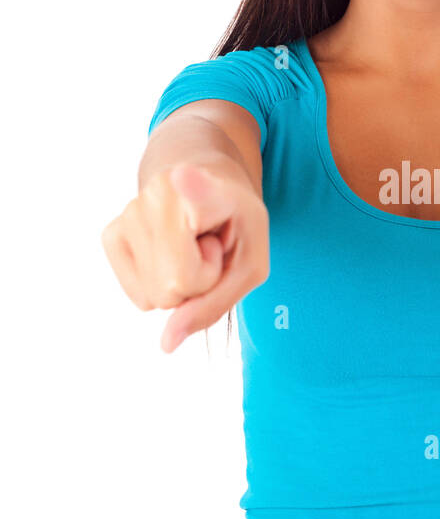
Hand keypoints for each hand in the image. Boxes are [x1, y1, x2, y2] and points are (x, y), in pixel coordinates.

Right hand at [101, 163, 269, 352]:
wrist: (206, 179)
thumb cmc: (236, 222)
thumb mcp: (251, 263)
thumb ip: (215, 303)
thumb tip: (166, 343)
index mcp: (203, 187)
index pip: (194, 193)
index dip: (189, 188)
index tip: (181, 175)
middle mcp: (156, 194)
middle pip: (175, 290)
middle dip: (200, 283)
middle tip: (210, 247)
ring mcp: (127, 214)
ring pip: (155, 298)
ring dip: (181, 283)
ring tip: (192, 245)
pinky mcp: (110, 234)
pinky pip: (140, 297)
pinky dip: (160, 285)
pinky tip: (171, 249)